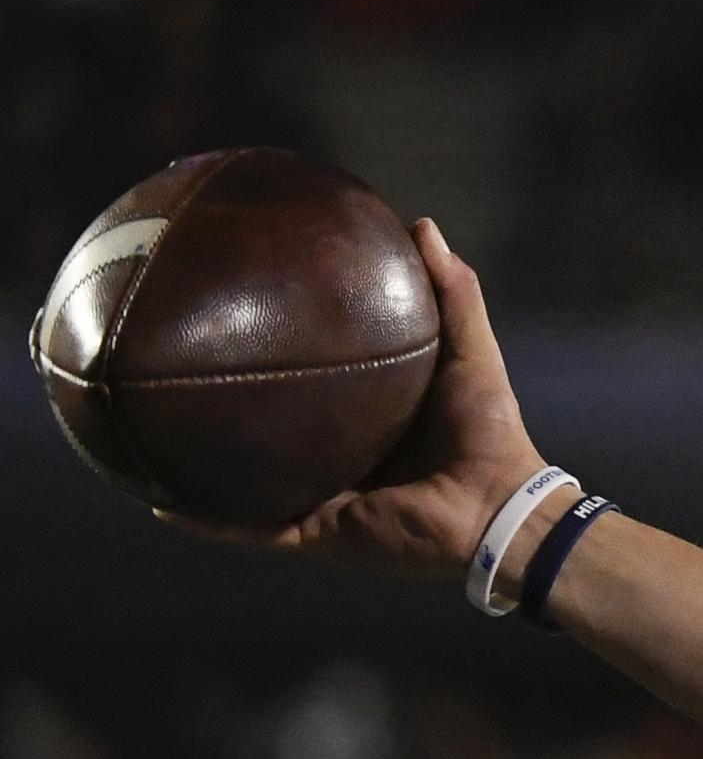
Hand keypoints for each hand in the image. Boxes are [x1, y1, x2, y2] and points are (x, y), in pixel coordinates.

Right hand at [165, 219, 547, 578]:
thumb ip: (452, 293)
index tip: (243, 321)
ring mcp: (322, 500)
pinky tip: (162, 503)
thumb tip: (421, 225)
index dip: (280, 358)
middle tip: (179, 371)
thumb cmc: (488, 431)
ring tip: (152, 437)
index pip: (312, 386)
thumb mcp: (468, 351)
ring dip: (206, 466)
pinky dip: (208, 520)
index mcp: (369, 421)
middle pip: (271, 433)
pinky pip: (250, 528)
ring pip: (249, 483)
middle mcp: (339, 460)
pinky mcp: (316, 533)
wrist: (496, 505)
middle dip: (227, 411)